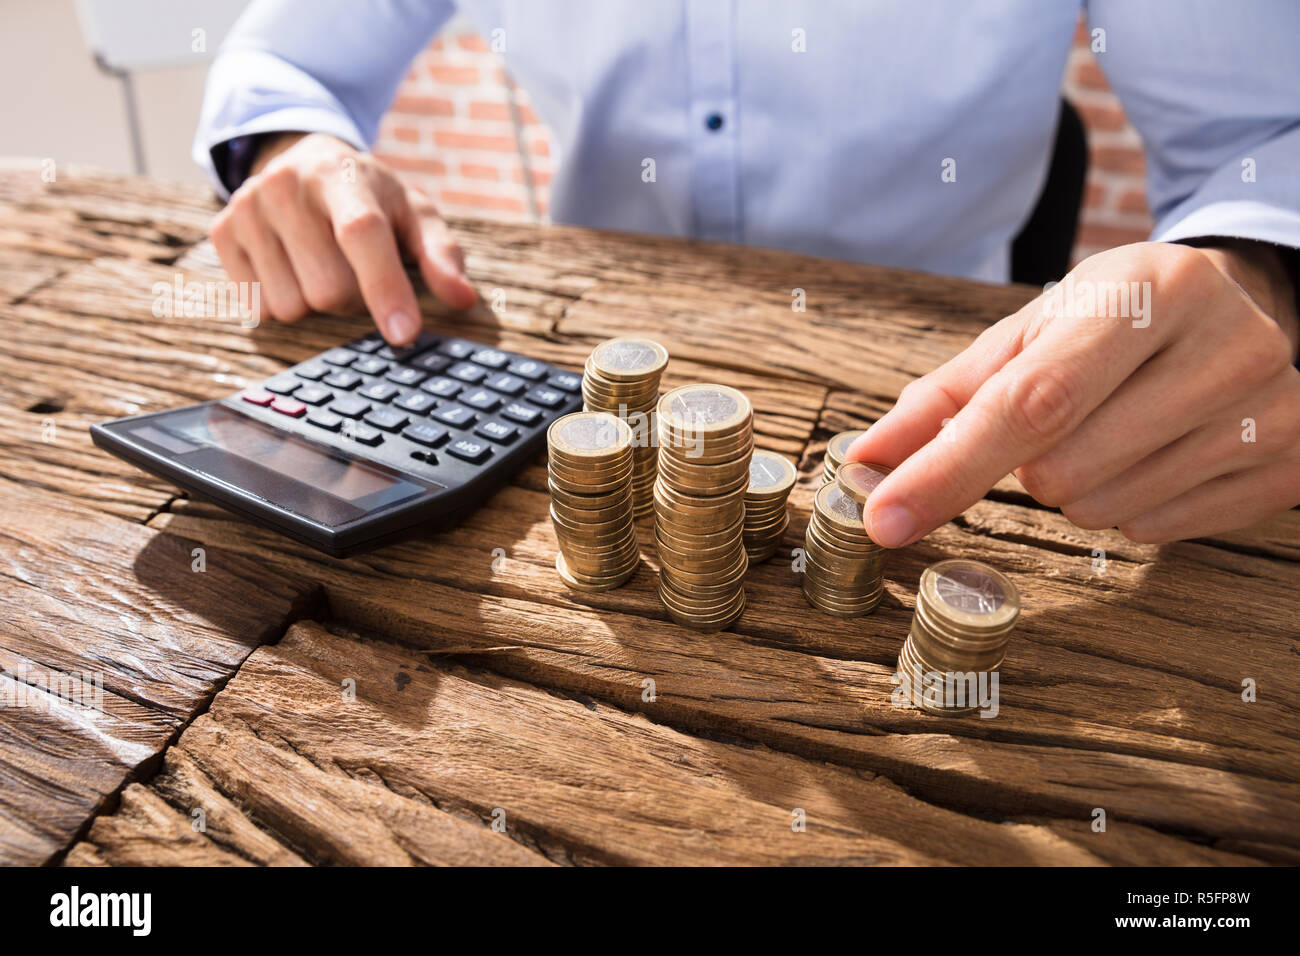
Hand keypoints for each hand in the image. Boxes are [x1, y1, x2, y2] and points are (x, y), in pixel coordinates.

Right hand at [210, 132, 476, 343]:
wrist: (302, 162)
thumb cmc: (369, 198)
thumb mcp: (413, 213)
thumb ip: (440, 255)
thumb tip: (463, 298)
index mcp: (342, 175)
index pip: (362, 235)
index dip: (385, 289)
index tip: (404, 334)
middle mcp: (286, 185)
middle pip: (328, 288)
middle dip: (353, 298)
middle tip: (356, 271)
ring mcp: (247, 208)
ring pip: (292, 305)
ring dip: (317, 304)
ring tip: (322, 265)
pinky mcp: (222, 233)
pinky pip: (257, 307)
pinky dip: (283, 301)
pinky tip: (291, 268)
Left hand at [847, 240, 1299, 545]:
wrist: (1241, 304)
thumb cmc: (1114, 318)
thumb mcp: (1029, 332)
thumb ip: (943, 398)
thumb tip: (865, 461)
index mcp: (1147, 292)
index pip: (1033, 401)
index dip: (949, 468)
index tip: (884, 518)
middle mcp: (1223, 344)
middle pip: (1062, 469)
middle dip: (1032, 465)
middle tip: (1066, 420)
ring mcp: (1270, 409)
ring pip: (1108, 510)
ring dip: (1082, 488)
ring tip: (1117, 429)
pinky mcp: (1291, 462)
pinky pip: (1161, 531)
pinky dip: (1134, 507)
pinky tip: (1157, 453)